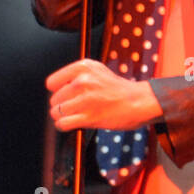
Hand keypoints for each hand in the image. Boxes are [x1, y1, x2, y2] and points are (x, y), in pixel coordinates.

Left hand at [46, 59, 162, 131]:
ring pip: (56, 112)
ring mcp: (86, 100)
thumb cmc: (120, 89)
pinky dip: (66, 126)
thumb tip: (55, 88)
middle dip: (64, 105)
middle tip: (80, 107)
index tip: (71, 95)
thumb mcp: (98, 71)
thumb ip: (77, 76)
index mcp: (83, 67)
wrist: (141, 101)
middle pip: (54, 99)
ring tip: (79, 115)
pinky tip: (76, 123)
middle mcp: (83, 81)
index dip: (59, 91)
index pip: (51, 83)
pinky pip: (62, 124)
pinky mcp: (89, 117)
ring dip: (65, 117)